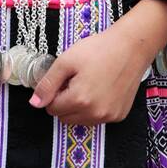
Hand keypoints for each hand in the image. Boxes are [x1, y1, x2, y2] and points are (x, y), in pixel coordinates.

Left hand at [30, 24, 151, 124]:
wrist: (131, 47)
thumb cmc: (99, 49)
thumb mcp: (66, 61)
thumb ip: (48, 84)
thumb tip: (35, 103)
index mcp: (80, 100)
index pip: (51, 108)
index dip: (54, 92)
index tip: (64, 79)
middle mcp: (95, 114)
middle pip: (65, 118)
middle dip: (65, 102)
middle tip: (75, 81)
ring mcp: (109, 117)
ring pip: (80, 120)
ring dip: (78, 108)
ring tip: (88, 84)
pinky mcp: (119, 115)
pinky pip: (98, 119)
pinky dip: (94, 108)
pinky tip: (101, 89)